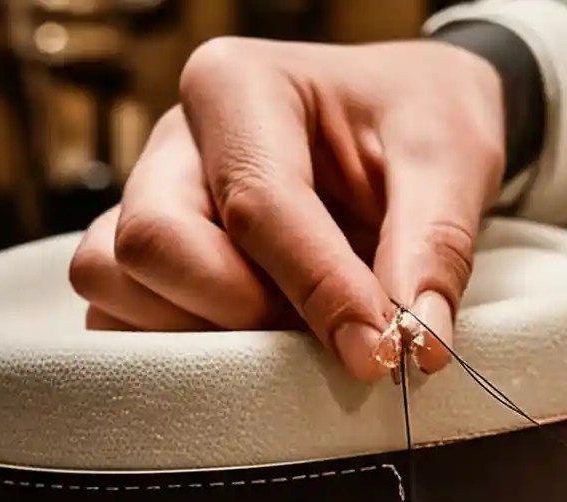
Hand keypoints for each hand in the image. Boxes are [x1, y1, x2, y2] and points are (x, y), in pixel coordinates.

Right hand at [68, 37, 505, 379]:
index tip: (377, 350)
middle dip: (238, 310)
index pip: (259, 204)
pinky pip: (113, 308)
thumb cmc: (420, 119)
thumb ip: (436, 245)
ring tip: (287, 331)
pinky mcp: (147, 249)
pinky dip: (170, 343)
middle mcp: (177, 137)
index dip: (319, 289)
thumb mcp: (454, 159)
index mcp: (241, 85)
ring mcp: (150, 193)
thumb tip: (417, 341)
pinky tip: (248, 342)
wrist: (404, 116)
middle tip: (321, 334)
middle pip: (154, 241)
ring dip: (196, 331)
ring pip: (113, 278)